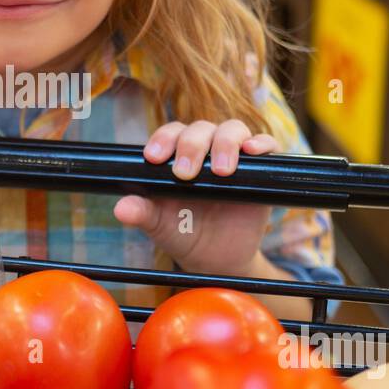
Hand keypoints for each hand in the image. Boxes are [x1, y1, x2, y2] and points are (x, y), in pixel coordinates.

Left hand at [113, 120, 278, 279]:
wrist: (217, 260)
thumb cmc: (184, 234)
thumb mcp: (161, 226)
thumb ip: (142, 214)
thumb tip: (121, 208)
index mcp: (177, 156)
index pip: (171, 134)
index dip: (163, 139)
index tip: (154, 158)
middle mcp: (206, 150)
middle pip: (201, 129)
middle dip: (191, 145)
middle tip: (185, 173)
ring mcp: (234, 157)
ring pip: (232, 129)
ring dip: (226, 143)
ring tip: (222, 170)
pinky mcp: (261, 170)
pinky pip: (267, 145)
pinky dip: (262, 143)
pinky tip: (253, 151)